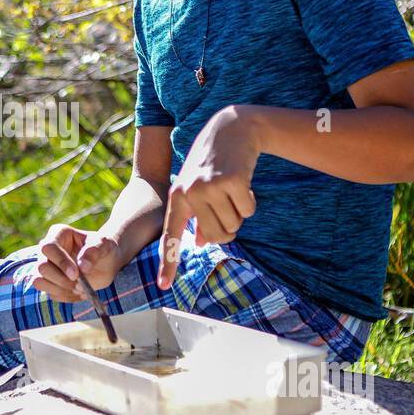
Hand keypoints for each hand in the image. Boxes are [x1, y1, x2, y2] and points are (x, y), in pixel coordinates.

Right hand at [30, 224, 120, 302]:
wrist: (108, 261)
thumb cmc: (104, 248)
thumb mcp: (104, 244)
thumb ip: (93, 252)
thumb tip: (82, 267)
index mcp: (58, 234)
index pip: (49, 248)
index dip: (61, 262)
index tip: (76, 275)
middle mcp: (48, 250)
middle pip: (42, 267)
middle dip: (61, 279)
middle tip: (80, 285)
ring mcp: (48, 267)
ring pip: (40, 282)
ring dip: (60, 289)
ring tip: (80, 289)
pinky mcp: (51, 283)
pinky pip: (51, 294)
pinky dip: (66, 297)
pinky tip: (80, 293)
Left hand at [157, 106, 258, 289]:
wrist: (231, 128)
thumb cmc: (211, 162)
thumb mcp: (195, 186)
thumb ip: (195, 215)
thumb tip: (201, 243)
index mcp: (176, 197)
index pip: (170, 236)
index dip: (168, 262)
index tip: (163, 286)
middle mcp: (190, 193)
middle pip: (215, 237)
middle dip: (227, 229)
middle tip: (227, 208)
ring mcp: (210, 187)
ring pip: (233, 225)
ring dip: (238, 213)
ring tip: (231, 189)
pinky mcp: (232, 182)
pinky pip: (248, 211)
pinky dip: (249, 201)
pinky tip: (242, 182)